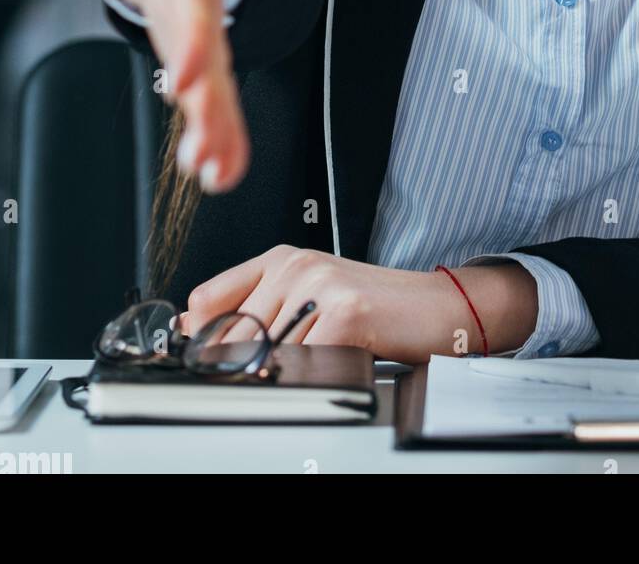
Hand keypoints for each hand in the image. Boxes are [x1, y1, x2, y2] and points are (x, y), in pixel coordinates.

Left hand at [179, 246, 538, 362]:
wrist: (438, 307)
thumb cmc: (378, 310)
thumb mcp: (310, 302)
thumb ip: (258, 314)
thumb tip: (201, 342)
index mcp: (281, 260)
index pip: (207, 302)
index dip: (200, 341)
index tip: (206, 362)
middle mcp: (295, 265)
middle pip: (232, 336)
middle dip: (243, 368)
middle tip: (277, 375)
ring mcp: (319, 284)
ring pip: (266, 354)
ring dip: (283, 376)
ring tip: (316, 367)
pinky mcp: (345, 310)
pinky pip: (304, 363)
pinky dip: (312, 378)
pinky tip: (333, 367)